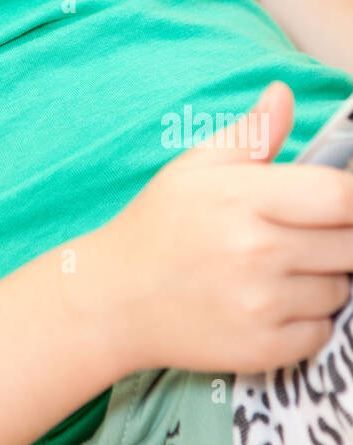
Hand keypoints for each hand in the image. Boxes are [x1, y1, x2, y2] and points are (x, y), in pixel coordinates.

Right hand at [94, 82, 352, 374]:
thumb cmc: (158, 225)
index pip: (342, 197)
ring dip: (325, 279)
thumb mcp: (195, 167)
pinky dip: (308, 320)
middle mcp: (258, 252)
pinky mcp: (264, 349)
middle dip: (340, 237)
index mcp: (244, 198)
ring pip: (340, 290)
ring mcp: (262, 305)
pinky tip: (272, 303)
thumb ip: (250, 133)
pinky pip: (322, 332)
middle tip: (307, 234)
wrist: (114, 299)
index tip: (343, 201)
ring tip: (280, 269)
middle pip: (352, 245)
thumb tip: (283, 95)